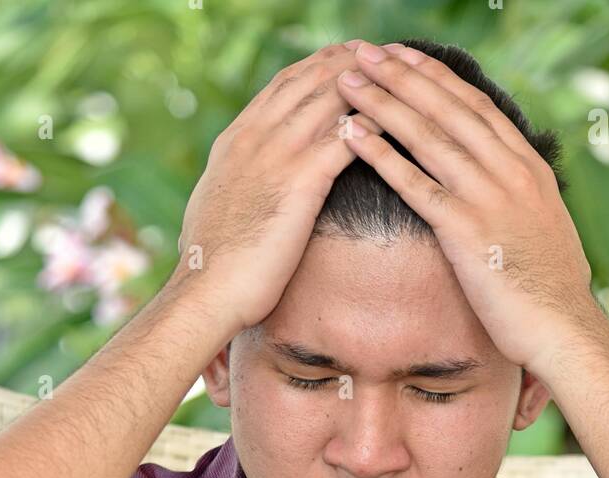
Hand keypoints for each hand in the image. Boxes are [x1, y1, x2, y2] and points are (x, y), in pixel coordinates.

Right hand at [172, 44, 381, 338]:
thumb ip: (237, 186)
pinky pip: (348, 137)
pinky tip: (401, 122)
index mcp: (236, 141)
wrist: (205, 291)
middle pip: (311, 79)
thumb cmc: (212, 266)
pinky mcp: (300, 181)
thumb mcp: (219, 209)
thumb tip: (242, 190)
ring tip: (403, 79)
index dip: (318, 68)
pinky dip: (375, 124)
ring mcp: (276, 154)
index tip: (346, 60)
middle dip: (352, 62)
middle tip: (386, 56)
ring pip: (331, 97)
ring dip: (371, 84)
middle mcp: (255, 136)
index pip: (283, 85)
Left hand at [336, 42, 601, 378]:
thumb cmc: (551, 292)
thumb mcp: (543, 231)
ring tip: (346, 80)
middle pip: (446, 108)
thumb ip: (521, 201)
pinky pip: (415, 184)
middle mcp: (510, 171)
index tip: (403, 55)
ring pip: (426, 136)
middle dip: (400, 75)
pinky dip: (381, 155)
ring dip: (382, 102)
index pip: (475, 106)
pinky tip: (352, 135)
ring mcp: (489, 197)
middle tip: (362, 51)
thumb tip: (507, 194)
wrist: (564, 329)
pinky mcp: (466, 230)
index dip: (435, 77)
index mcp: (530, 167)